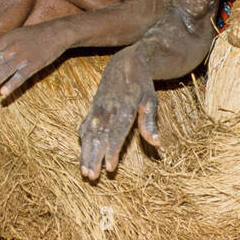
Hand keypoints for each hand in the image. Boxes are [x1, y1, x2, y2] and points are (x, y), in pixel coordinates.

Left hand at [0, 24, 70, 98]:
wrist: (57, 32)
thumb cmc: (34, 34)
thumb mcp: (15, 34)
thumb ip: (1, 44)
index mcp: (6, 39)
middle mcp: (12, 47)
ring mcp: (23, 57)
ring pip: (4, 71)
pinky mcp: (34, 65)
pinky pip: (20, 77)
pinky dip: (11, 85)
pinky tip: (3, 94)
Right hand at [78, 48, 159, 180]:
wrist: (125, 62)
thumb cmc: (141, 84)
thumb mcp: (151, 100)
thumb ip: (150, 122)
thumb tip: (157, 143)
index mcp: (124, 108)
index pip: (116, 134)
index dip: (112, 151)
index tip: (111, 167)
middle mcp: (108, 110)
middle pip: (99, 137)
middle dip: (94, 158)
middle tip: (91, 177)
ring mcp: (98, 108)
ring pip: (89, 134)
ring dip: (86, 154)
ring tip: (84, 171)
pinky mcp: (93, 107)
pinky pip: (85, 125)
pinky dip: (83, 140)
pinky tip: (83, 153)